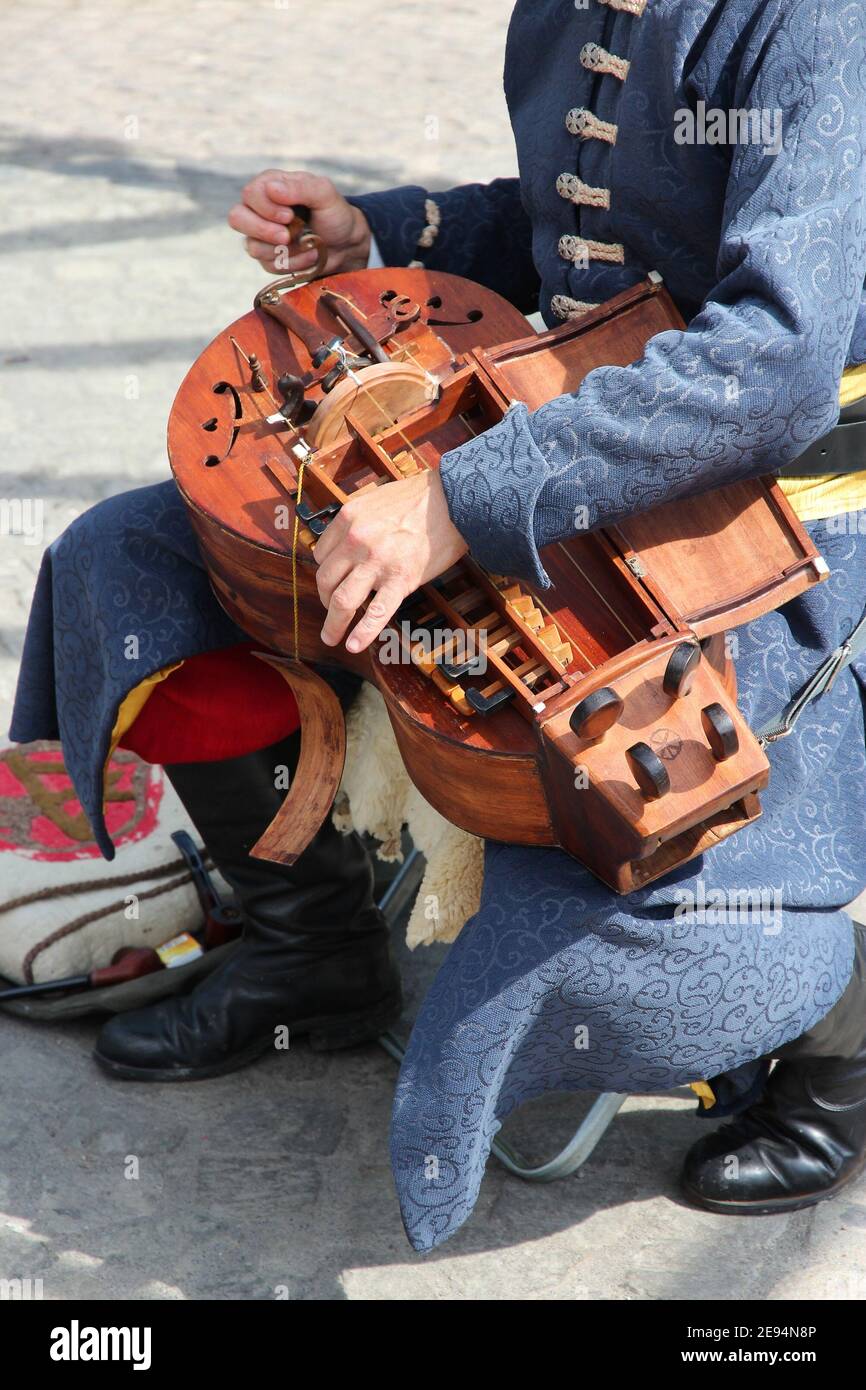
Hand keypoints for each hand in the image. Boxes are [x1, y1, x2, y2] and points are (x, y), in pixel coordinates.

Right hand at [228, 170, 371, 276]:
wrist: (347, 245)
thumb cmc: (334, 214)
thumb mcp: (324, 193)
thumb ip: (300, 187)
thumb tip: (271, 188)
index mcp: (269, 185)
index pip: (249, 194)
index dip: (265, 208)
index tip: (289, 215)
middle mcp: (259, 209)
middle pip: (237, 218)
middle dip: (263, 231)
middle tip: (286, 236)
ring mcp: (261, 235)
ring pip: (252, 247)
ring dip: (285, 250)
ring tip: (309, 245)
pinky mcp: (268, 258)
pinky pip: (268, 265)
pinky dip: (292, 264)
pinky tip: (308, 257)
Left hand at [314, 471, 468, 654]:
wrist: (453, 501)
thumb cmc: (418, 499)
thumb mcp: (375, 500)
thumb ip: (357, 521)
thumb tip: (346, 544)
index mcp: (348, 518)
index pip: (321, 553)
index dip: (327, 570)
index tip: (335, 579)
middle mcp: (356, 540)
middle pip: (325, 579)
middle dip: (325, 598)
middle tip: (332, 608)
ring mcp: (377, 562)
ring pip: (342, 600)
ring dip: (333, 623)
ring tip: (331, 637)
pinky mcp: (400, 580)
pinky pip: (376, 612)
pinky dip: (362, 633)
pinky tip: (353, 645)